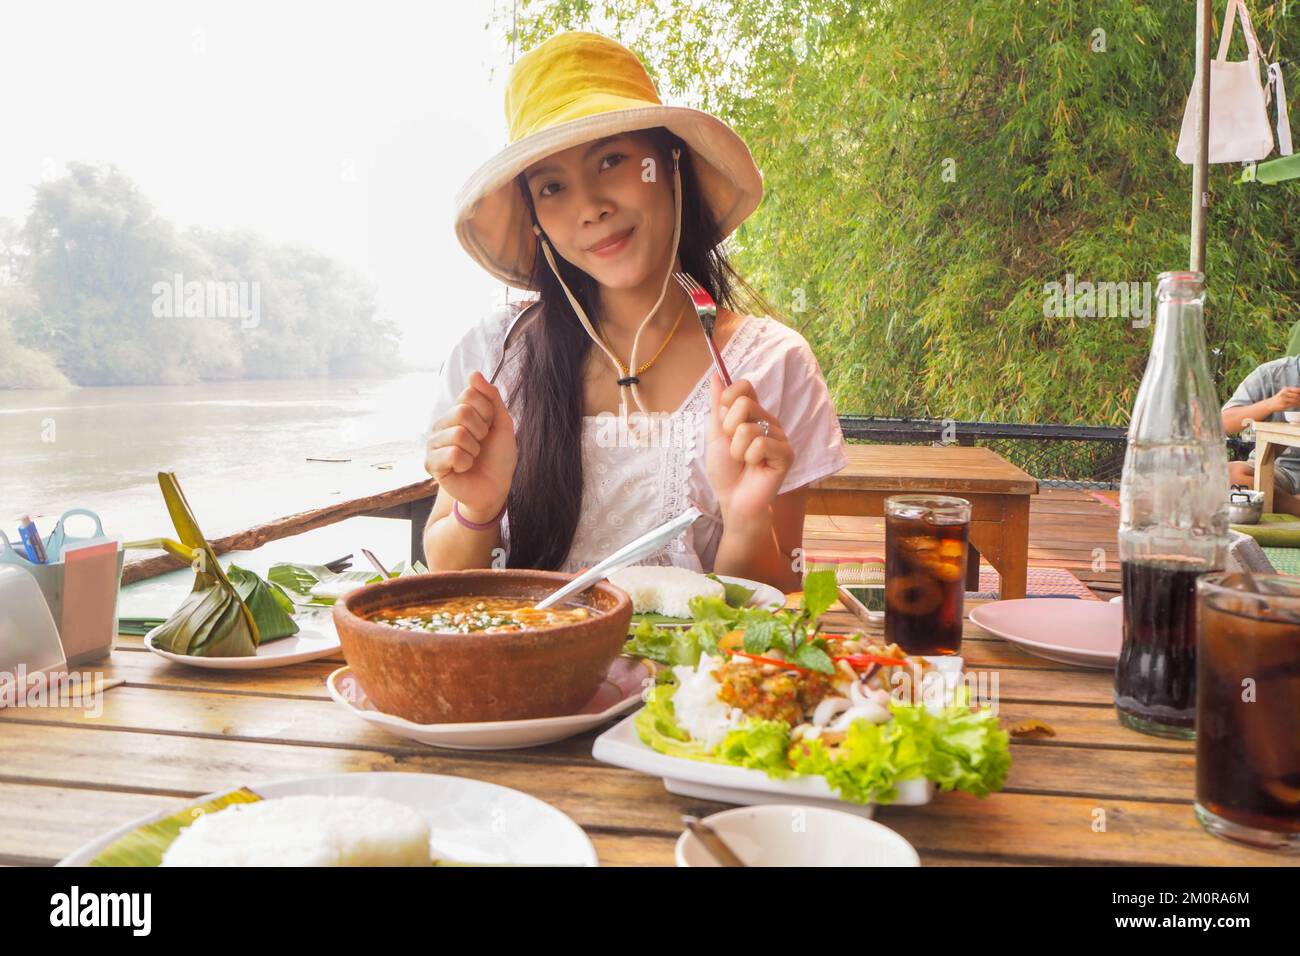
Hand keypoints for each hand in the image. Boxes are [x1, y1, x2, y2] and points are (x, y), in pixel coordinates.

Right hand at [424, 371, 516, 518]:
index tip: (488, 428)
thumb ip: (490, 397)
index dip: (487, 413)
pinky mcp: (431, 464)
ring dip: (474, 450)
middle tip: (481, 445)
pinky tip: (463, 469)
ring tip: (472, 458)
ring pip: (458, 434)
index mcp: (456, 412)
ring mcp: (433, 444)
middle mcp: (441, 425)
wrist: (495, 488)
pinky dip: (466, 463)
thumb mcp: (502, 423)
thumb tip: (474, 373)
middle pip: (462, 411)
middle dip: (481, 431)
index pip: (470, 394)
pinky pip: (452, 454)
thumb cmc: (498, 456)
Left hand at [705, 374, 793, 520]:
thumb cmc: (725, 469)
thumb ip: (718, 404)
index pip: (745, 386)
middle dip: (729, 429)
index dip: (729, 397)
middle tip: (734, 447)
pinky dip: (750, 458)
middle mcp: (768, 421)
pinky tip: (757, 467)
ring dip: (737, 449)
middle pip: (745, 403)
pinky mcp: (786, 453)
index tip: (723, 416)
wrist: (733, 498)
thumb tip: (715, 374)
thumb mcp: (716, 433)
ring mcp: (779, 436)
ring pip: (749, 428)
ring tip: (744, 461)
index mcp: (753, 414)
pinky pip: (761, 444)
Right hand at [1272, 387, 1299, 412]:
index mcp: (1286, 389)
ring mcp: (1284, 399)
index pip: (1298, 390)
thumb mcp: (1285, 392)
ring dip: (1299, 402)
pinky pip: (1294, 405)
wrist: (1269, 404)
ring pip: (1296, 400)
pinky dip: (1298, 405)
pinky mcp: (1284, 405)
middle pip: (1297, 395)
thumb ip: (1293, 392)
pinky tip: (1298, 405)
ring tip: (1299, 402)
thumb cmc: (1278, 398)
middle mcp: (1285, 393)